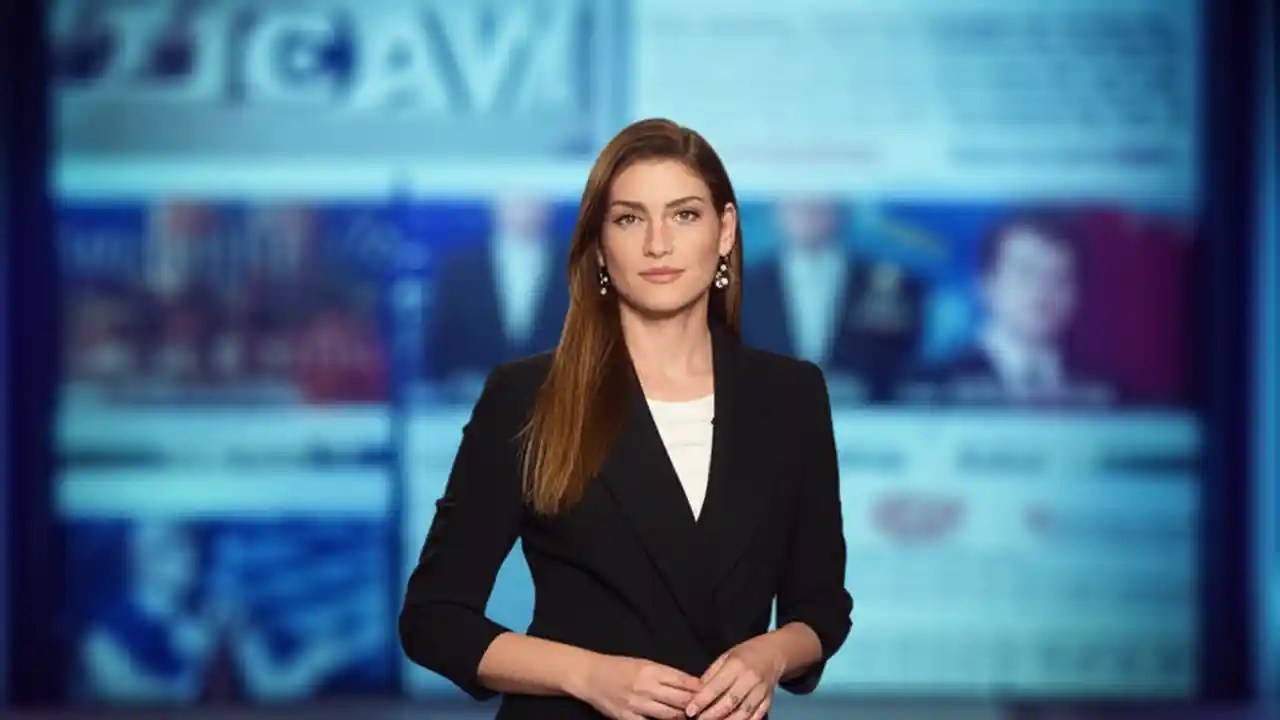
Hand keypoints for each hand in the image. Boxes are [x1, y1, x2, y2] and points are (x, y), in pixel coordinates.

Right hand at [574, 654, 701, 719]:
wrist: (590, 676)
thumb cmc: (619, 667)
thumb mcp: (643, 663)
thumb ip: (666, 674)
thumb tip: (691, 684)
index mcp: (651, 669)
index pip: (683, 681)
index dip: (699, 689)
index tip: (710, 693)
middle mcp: (646, 686)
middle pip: (680, 699)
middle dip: (695, 705)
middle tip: (706, 709)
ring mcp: (637, 704)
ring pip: (670, 715)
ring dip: (683, 717)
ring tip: (692, 717)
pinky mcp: (628, 718)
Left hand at [687, 636, 783, 718]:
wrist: (773, 653)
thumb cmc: (745, 655)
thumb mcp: (725, 656)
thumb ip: (711, 674)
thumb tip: (696, 692)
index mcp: (736, 665)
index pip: (716, 686)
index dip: (702, 700)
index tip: (690, 710)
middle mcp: (750, 679)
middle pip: (730, 702)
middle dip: (711, 715)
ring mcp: (761, 691)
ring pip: (743, 712)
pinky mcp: (768, 701)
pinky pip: (756, 716)